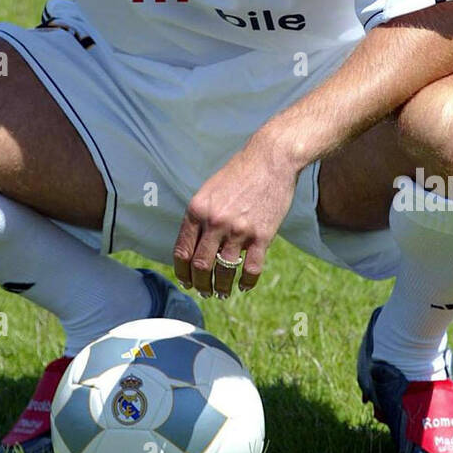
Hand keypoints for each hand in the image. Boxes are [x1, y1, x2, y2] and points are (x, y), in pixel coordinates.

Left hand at [173, 132, 302, 297]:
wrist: (270, 159)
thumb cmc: (239, 173)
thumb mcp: (209, 190)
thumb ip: (199, 216)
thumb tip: (192, 245)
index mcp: (197, 210)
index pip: (182, 251)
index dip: (182, 272)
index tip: (186, 281)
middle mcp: (215, 222)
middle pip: (201, 266)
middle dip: (200, 284)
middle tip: (203, 291)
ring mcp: (239, 230)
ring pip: (224, 271)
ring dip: (221, 287)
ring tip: (221, 292)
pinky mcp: (262, 235)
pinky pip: (250, 269)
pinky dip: (246, 282)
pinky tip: (244, 285)